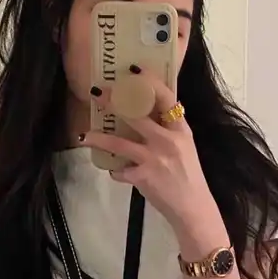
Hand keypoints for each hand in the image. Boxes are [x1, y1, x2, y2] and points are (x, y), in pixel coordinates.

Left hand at [81, 67, 221, 236]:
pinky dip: (116, 172)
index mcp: (180, 130)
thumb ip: (169, 132)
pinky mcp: (143, 177)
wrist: (193, 208)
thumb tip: (147, 117)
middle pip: (135, 114)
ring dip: (99, 138)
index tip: (133, 70)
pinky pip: (120, 171)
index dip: (149, 81)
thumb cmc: (189, 178)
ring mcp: (154, 159)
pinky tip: (114, 171)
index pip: (165, 97)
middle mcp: (167, 140)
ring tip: (84, 136)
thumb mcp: (185, 148)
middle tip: (98, 94)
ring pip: (119, 143)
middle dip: (113, 102)